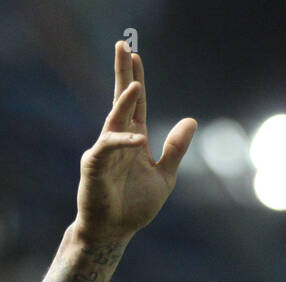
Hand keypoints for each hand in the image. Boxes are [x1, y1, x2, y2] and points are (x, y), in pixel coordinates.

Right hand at [73, 41, 197, 245]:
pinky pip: (109, 149)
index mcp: (134, 140)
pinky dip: (123, 143)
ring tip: (134, 85)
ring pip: (114, 120)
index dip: (137, 81)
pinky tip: (139, 140)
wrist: (114, 232)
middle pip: (121, 101)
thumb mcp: (165, 177)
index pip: (137, 105)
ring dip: (124, 103)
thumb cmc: (135, 206)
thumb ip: (175, 150)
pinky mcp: (95, 167)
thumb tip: (191, 120)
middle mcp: (118, 140)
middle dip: (122, 74)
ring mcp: (104, 151)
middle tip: (122, 45)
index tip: (136, 55)